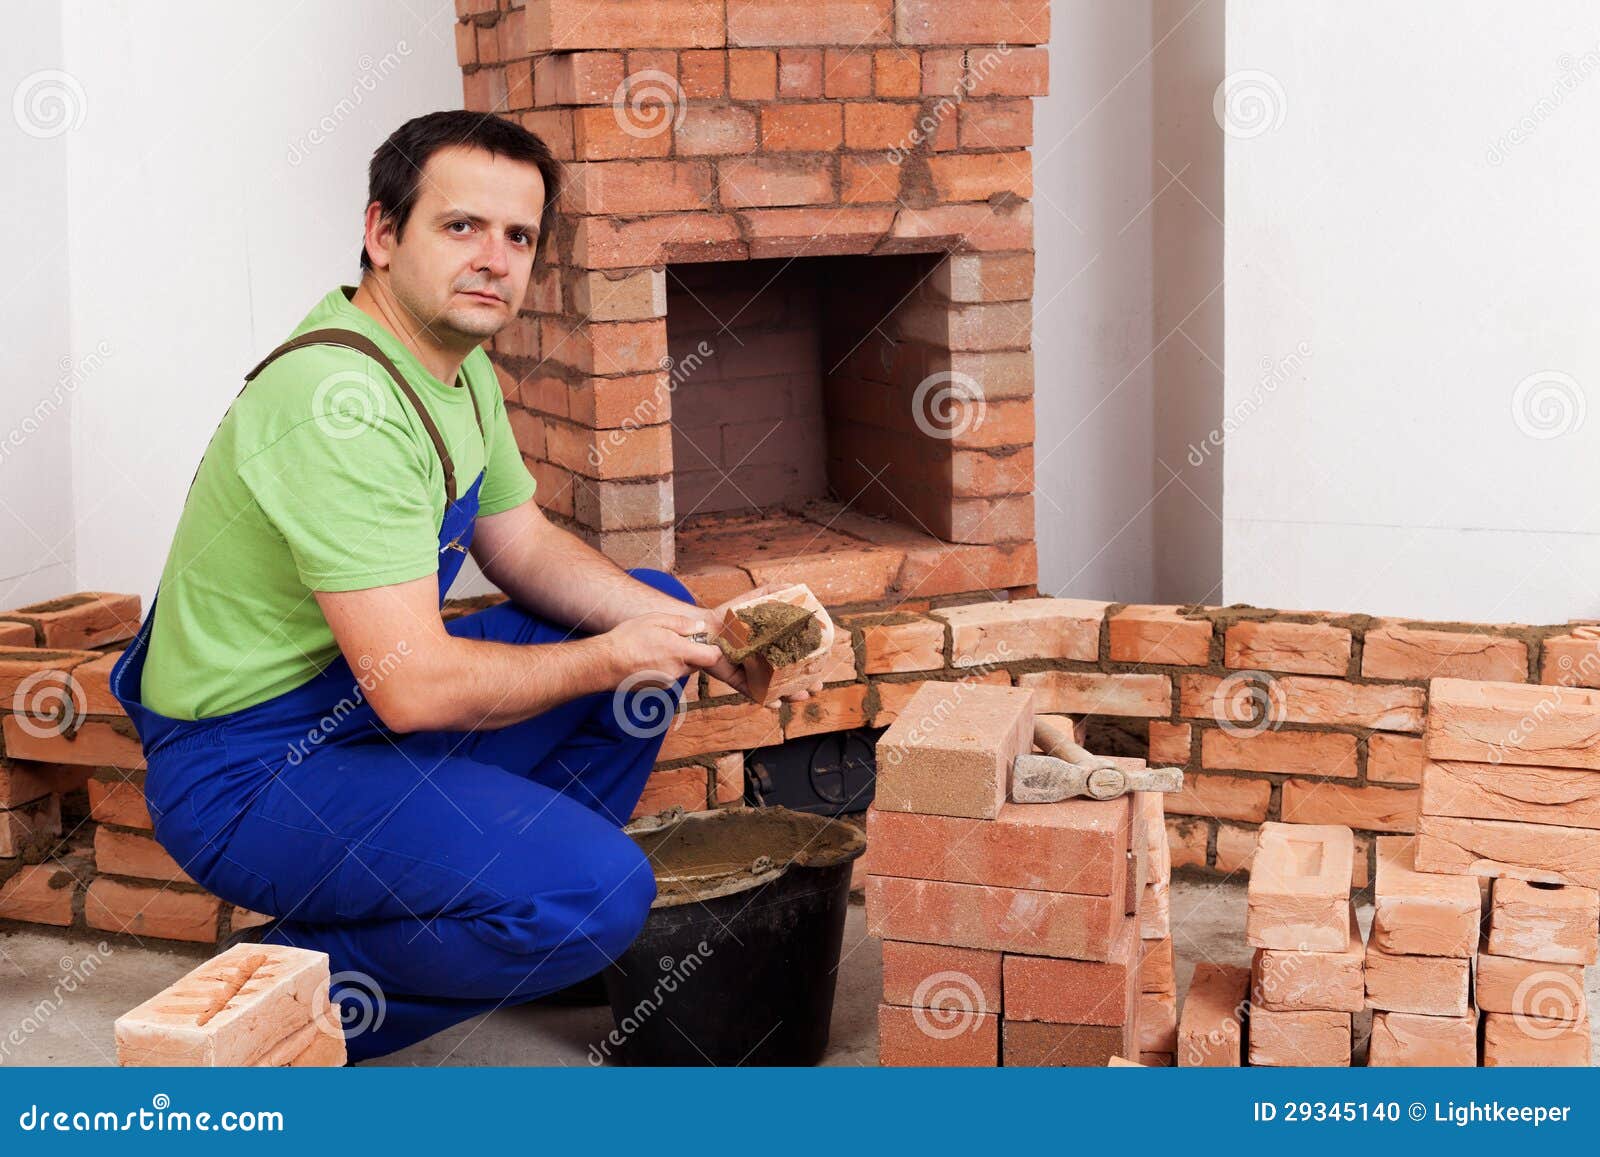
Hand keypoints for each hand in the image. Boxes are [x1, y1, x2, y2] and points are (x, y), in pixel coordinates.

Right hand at [597, 612, 722, 687]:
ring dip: (677, 660)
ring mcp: (667, 682)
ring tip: (656, 648)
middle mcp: (677, 671)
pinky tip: (649, 659)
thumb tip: (700, 628)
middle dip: (692, 652)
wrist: (605, 663)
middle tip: (674, 639)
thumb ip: (681, 624)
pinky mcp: (658, 689)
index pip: (712, 657)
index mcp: (679, 652)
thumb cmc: (627, 639)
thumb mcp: (655, 621)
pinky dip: (665, 668)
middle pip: (697, 663)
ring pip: (683, 670)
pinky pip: (670, 676)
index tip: (708, 641)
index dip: (715, 649)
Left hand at [704, 584, 824, 707]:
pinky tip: (777, 703)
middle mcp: (766, 663)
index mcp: (775, 647)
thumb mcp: (757, 599)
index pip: (797, 658)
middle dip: (805, 684)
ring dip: (791, 694)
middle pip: (790, 677)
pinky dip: (766, 700)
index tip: (822, 666)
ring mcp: (753, 674)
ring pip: (776, 689)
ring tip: (802, 695)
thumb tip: (798, 587)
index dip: (811, 663)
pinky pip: (754, 693)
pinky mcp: (739, 680)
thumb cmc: (733, 614)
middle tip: (817, 685)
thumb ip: (776, 591)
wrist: (706, 626)